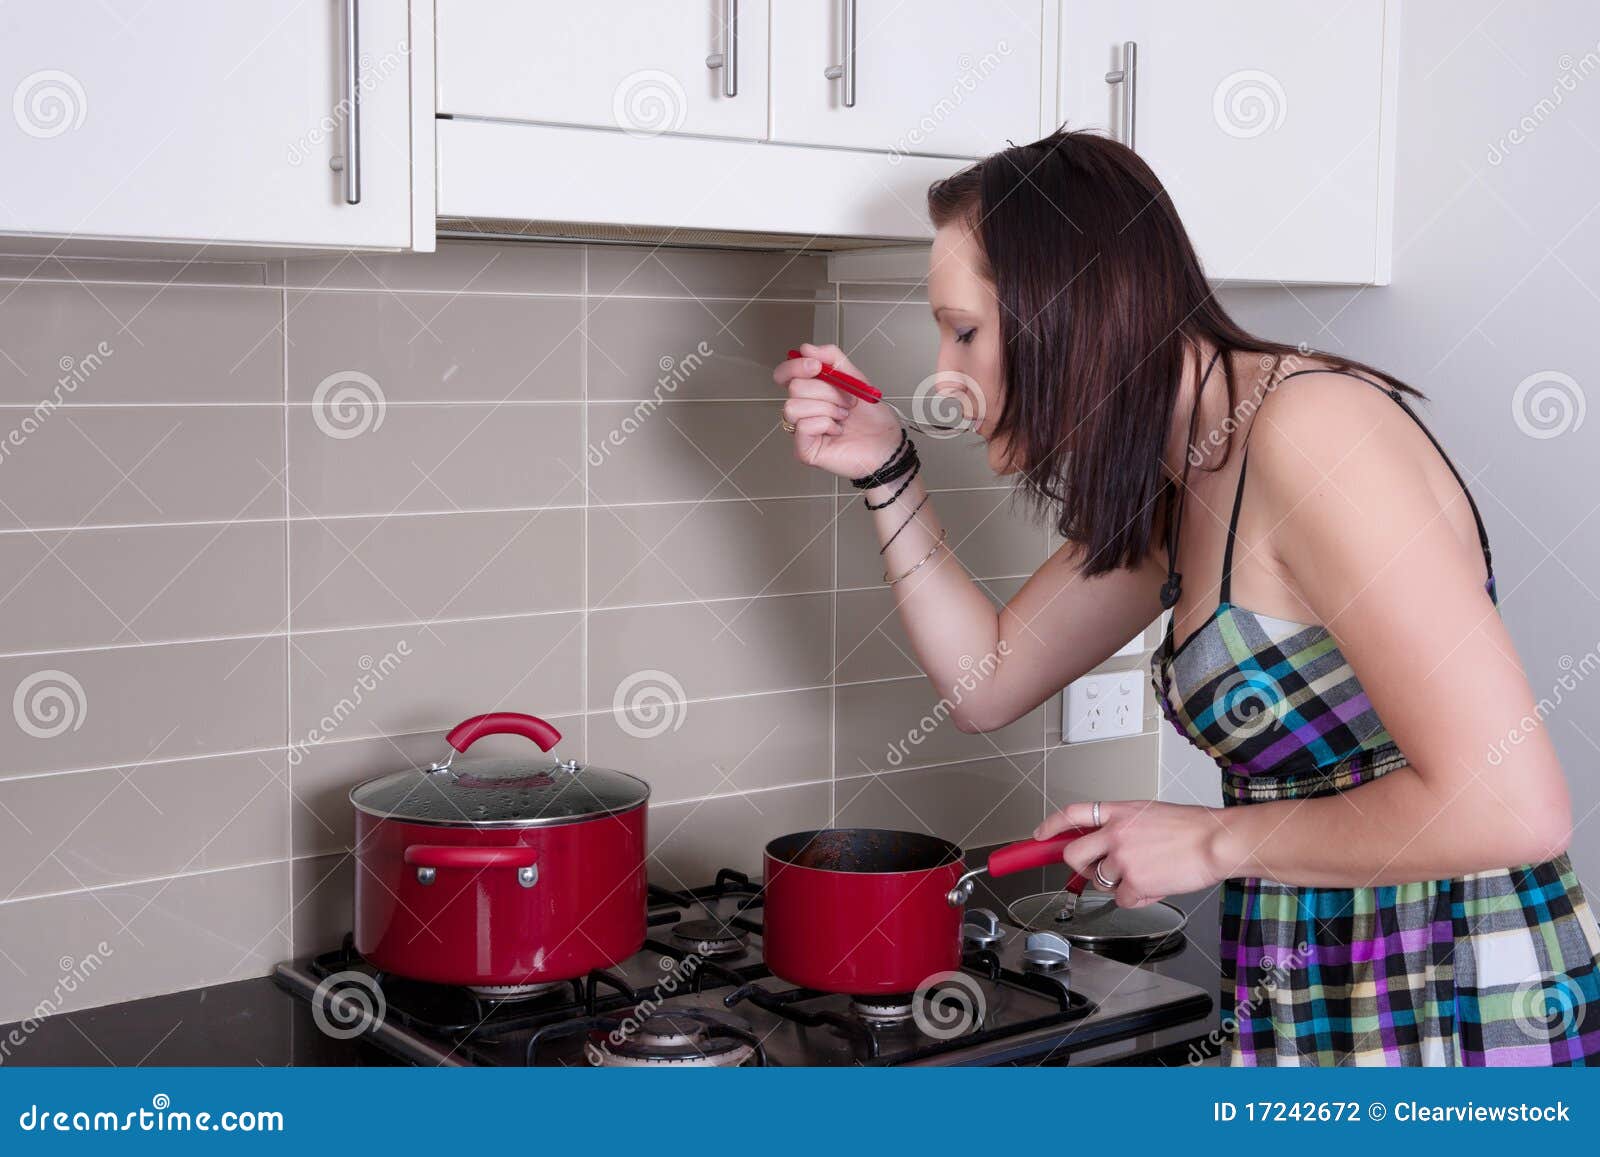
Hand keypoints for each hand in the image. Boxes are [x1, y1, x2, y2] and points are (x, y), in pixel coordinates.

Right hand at [772, 342, 902, 478]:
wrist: (888, 443)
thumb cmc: (873, 418)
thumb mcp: (855, 379)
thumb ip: (832, 359)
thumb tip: (806, 348)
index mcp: (812, 392)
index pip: (785, 374)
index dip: (795, 366)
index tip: (816, 366)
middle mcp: (804, 410)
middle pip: (794, 387)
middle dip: (827, 392)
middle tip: (846, 402)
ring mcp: (802, 431)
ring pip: (793, 407)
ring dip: (827, 408)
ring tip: (843, 417)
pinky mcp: (804, 450)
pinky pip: (803, 427)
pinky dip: (826, 424)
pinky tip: (837, 430)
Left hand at [1035, 799, 1228, 907]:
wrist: (1216, 842)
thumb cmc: (1191, 828)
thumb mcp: (1149, 813)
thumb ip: (1123, 825)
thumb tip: (1104, 841)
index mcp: (1118, 812)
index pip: (1072, 814)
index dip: (1051, 826)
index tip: (1040, 836)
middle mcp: (1114, 833)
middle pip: (1073, 855)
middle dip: (1079, 867)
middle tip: (1094, 870)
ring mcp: (1122, 859)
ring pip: (1099, 881)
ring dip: (1116, 884)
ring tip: (1144, 875)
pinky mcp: (1134, 883)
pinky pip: (1121, 899)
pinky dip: (1136, 898)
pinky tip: (1155, 886)